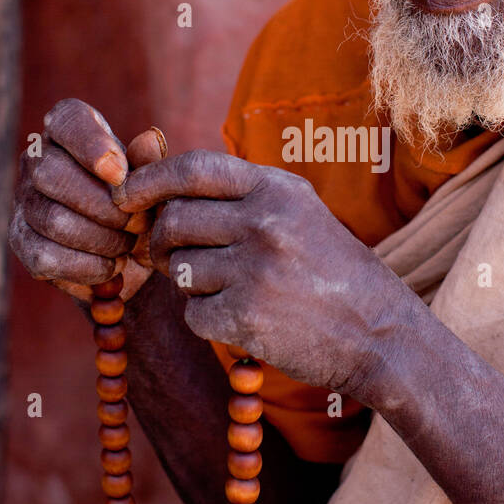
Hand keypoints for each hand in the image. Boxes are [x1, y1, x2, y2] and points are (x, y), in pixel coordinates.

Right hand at [8, 97, 164, 302]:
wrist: (133, 255)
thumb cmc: (141, 205)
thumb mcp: (154, 186)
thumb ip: (151, 165)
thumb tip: (150, 140)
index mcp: (70, 130)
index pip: (66, 120)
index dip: (91, 145)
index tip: (120, 174)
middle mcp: (38, 159)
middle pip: (51, 174)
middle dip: (104, 206)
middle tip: (138, 223)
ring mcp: (25, 200)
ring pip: (52, 220)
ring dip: (102, 240)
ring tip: (128, 246)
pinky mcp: (22, 241)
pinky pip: (46, 258)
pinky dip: (87, 268)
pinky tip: (111, 268)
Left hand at [114, 149, 412, 397]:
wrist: (381, 334)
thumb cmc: (333, 272)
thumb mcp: (299, 213)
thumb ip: (241, 195)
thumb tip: (160, 186)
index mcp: (277, 188)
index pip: (192, 169)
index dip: (148, 181)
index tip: (122, 197)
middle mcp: (265, 221)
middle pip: (174, 220)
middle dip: (165, 243)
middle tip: (181, 259)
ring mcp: (255, 269)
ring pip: (181, 270)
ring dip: (193, 285)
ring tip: (233, 291)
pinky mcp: (246, 316)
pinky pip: (194, 313)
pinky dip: (209, 321)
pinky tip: (244, 321)